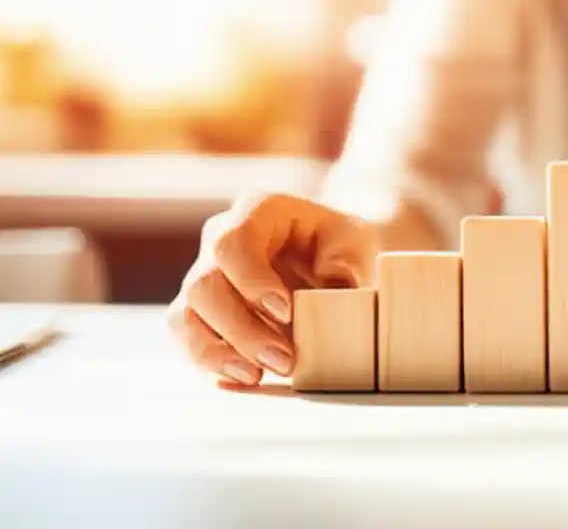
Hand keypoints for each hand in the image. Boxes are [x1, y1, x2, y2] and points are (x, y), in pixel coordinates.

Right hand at [167, 194, 377, 386]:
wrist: (336, 256)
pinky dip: (212, 363)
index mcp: (257, 211)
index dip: (252, 280)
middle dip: (241, 329)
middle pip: (205, 285)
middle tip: (284, 360)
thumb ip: (343, 263)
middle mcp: (221, 240)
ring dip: (217, 352)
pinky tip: (243, 379)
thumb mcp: (357, 243)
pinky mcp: (203, 312)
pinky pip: (190, 339)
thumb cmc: (344, 245)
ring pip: (185, 316)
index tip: (285, 311)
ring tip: (256, 376)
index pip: (234, 242)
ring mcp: (206, 276)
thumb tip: (334, 292)